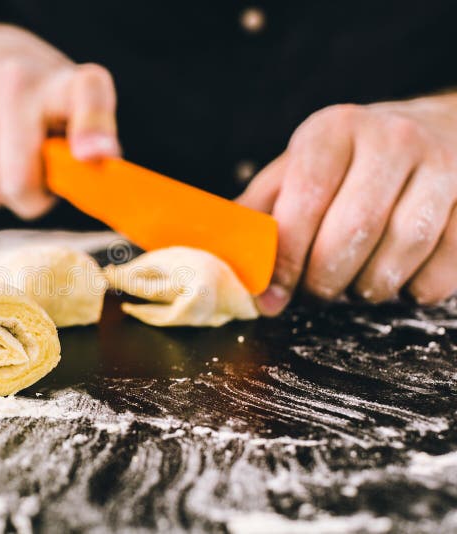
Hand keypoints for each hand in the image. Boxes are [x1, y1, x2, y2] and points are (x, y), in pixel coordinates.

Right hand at [0, 25, 119, 217]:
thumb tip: (88, 174)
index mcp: (68, 82)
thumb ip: (85, 153)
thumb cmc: (39, 103)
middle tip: (38, 180)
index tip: (94, 155)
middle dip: (30, 199)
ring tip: (6, 153)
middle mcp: (20, 79)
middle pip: (19, 180)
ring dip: (1, 188)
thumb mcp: (72, 114)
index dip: (92, 128)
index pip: (89, 96)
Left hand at [238, 95, 456, 313]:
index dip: (284, 257)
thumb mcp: (295, 171)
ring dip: (369, 287)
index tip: (271, 294)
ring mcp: (442, 166)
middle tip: (315, 292)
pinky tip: (397, 278)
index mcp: (334, 129)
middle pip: (354, 230)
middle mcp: (392, 138)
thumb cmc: (347, 163)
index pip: (305, 198)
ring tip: (353, 285)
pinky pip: (444, 267)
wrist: (433, 132)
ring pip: (404, 249)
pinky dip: (413, 290)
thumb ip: (260, 212)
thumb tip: (228, 263)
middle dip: (325, 279)